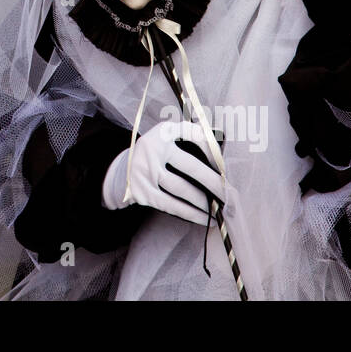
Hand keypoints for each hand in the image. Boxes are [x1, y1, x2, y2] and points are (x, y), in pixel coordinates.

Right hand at [103, 122, 228, 225]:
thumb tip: (221, 150)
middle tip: (231, 193)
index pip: (192, 135)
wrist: (119, 171)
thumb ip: (188, 136)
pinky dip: (191, 213)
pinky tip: (205, 219)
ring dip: (205, 201)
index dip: (212, 149)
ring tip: (220, 209)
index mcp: (161, 132)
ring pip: (182, 189)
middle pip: (191, 166)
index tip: (225, 165)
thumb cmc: (154, 154)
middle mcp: (152, 150)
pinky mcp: (143, 192)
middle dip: (215, 182)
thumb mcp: (165, 137)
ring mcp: (146, 172)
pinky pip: (172, 205)